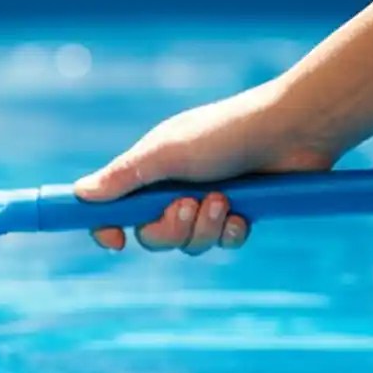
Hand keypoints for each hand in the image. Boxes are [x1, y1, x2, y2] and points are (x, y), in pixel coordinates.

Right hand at [73, 79, 336, 254]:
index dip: (107, 227)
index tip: (114, 240)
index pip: (114, 208)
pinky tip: (243, 213)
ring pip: (189, 243)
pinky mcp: (238, 213)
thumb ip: (124, 177)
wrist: (292, 130)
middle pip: (151, 235)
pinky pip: (222, 243)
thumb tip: (80, 194)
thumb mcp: (166, 154)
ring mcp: (206, 203)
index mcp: (150, 172)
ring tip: (223, 200)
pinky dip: (230, 232)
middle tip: (187, 206)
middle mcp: (174, 189)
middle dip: (169, 229)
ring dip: (204, 229)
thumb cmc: (225, 132)